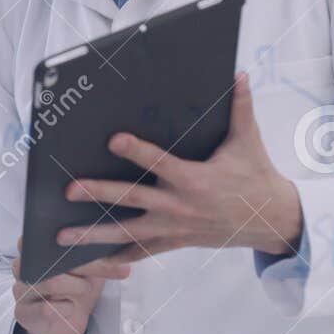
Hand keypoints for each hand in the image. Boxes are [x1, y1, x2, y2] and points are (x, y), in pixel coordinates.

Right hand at [10, 250, 132, 333]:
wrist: (62, 322)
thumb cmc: (74, 287)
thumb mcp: (88, 267)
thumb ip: (96, 252)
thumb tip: (121, 239)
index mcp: (34, 245)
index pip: (49, 233)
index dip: (76, 238)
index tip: (100, 242)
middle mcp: (22, 264)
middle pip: (54, 257)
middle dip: (87, 264)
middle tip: (116, 268)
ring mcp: (20, 288)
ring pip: (51, 281)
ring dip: (77, 287)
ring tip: (85, 289)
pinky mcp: (23, 312)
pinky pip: (46, 308)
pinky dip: (66, 308)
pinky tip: (71, 307)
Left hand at [58, 73, 303, 257]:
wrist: (272, 220)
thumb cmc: (257, 176)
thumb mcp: (249, 141)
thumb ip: (241, 107)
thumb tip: (240, 74)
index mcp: (195, 179)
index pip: (159, 163)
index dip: (137, 151)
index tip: (113, 139)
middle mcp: (180, 206)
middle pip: (133, 199)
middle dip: (100, 194)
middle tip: (69, 190)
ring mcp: (175, 227)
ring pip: (129, 232)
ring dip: (94, 235)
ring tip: (62, 236)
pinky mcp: (176, 241)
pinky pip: (143, 251)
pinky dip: (117, 255)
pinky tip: (90, 260)